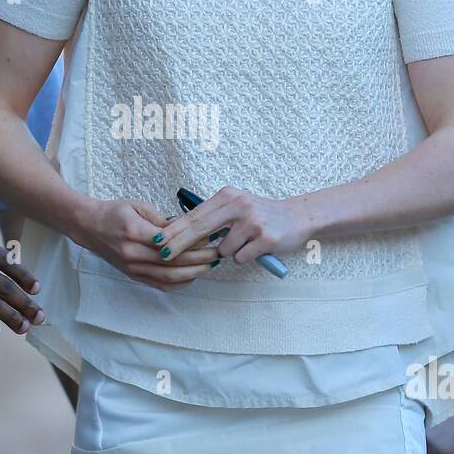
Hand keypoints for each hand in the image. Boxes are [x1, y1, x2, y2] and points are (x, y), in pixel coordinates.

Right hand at [77, 198, 218, 290]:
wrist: (87, 226)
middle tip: (217, 253)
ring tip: (210, 266)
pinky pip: (160, 285)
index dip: (194, 242)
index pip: (171, 241)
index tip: (211, 237)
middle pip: (173, 262)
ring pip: (169, 277)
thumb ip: (163, 220)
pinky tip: (193, 276)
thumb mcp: (138, 207)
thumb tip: (189, 229)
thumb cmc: (113, 212)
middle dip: (199, 260)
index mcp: (134, 233)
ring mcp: (132, 268)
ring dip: (193, 273)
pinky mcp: (133, 276)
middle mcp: (133, 254)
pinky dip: (179, 284)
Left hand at [148, 186, 309, 264]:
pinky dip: (244, 257)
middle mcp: (239, 205)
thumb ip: (212, 216)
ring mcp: (253, 222)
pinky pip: (240, 257)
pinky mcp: (265, 238)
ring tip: (244, 242)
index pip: (194, 214)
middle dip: (179, 244)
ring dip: (229, 252)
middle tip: (164, 255)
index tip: (157, 240)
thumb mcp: (234, 205)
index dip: (173, 229)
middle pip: (200, 229)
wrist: (297, 217)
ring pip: (223, 249)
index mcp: (228, 195)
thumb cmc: (259, 214)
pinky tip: (256, 247)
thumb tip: (178, 231)